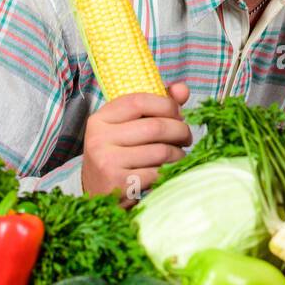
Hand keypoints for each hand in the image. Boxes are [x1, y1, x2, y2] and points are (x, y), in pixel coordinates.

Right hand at [82, 82, 190, 204]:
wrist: (99, 194)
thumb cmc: (120, 155)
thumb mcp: (130, 127)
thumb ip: (156, 105)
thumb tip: (182, 90)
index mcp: (100, 118)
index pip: (139, 101)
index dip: (167, 105)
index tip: (179, 114)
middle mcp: (99, 138)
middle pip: (155, 127)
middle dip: (180, 131)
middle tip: (186, 137)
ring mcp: (107, 161)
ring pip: (161, 151)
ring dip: (179, 153)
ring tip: (178, 155)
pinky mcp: (119, 183)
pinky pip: (158, 172)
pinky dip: (170, 171)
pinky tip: (169, 170)